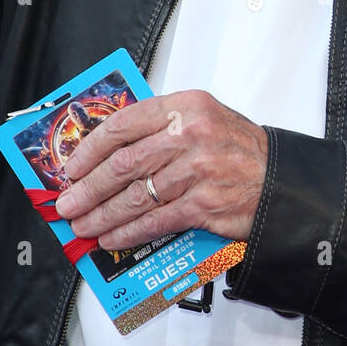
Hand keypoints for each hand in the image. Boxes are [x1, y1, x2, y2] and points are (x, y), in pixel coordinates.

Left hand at [53, 90, 267, 249]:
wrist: (278, 179)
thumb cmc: (238, 149)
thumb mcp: (203, 118)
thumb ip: (161, 127)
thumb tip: (109, 153)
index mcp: (185, 107)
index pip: (125, 124)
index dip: (91, 147)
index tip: (72, 165)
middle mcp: (189, 135)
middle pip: (123, 164)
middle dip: (88, 188)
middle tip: (68, 202)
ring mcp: (196, 171)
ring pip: (134, 196)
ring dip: (102, 215)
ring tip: (83, 224)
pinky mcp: (203, 205)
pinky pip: (154, 221)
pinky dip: (128, 233)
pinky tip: (112, 238)